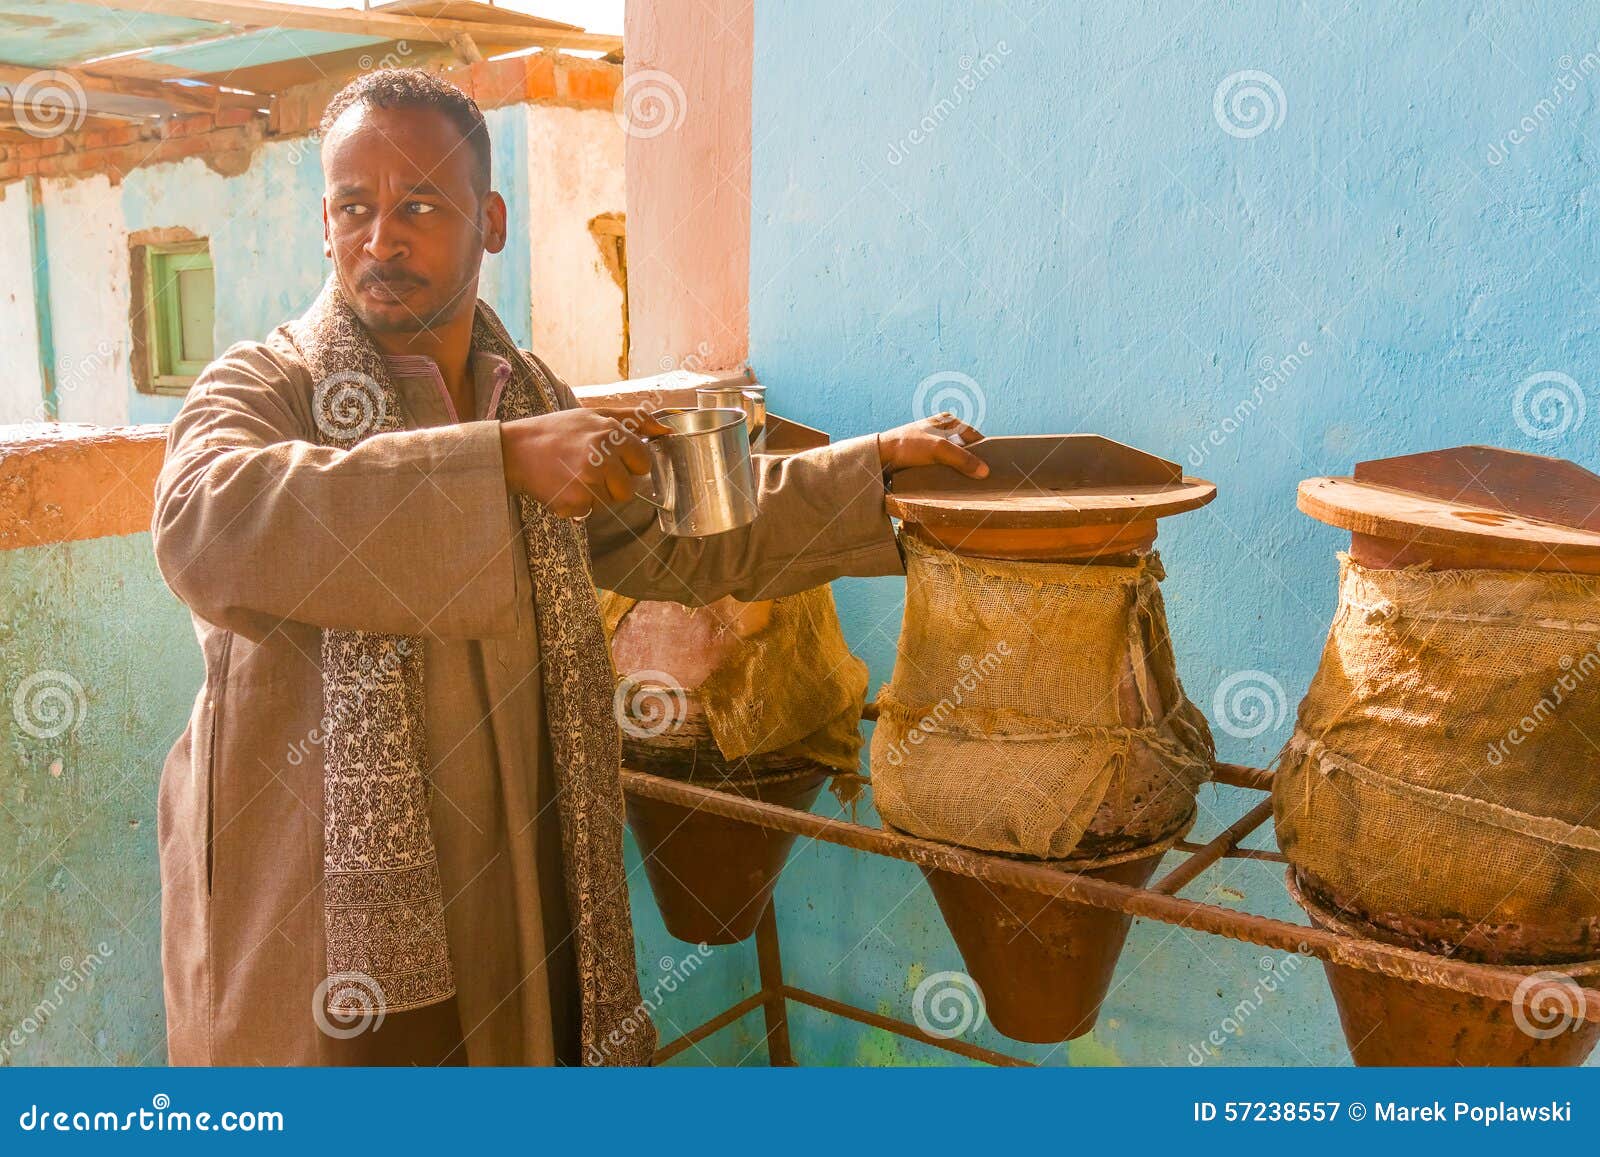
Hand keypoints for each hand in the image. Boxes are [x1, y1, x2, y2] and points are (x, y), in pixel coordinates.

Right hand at [500, 406, 669, 517]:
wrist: (515, 450)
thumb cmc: (557, 431)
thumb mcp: (594, 415)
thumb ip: (634, 420)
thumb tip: (666, 430)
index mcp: (611, 433)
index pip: (643, 462)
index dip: (628, 464)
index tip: (610, 459)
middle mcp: (603, 456)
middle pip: (629, 489)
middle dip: (613, 484)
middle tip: (588, 469)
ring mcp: (590, 480)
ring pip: (610, 502)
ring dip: (595, 495)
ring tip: (573, 476)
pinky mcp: (576, 501)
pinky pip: (589, 511)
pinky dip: (577, 504)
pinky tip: (562, 487)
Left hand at [876, 412, 988, 477]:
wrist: (880, 458)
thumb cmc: (907, 446)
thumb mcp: (939, 449)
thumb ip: (962, 459)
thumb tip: (984, 471)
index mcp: (948, 421)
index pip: (974, 437)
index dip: (983, 452)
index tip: (991, 468)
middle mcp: (942, 431)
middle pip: (965, 449)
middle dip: (971, 463)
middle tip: (980, 480)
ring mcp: (933, 445)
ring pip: (954, 460)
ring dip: (958, 472)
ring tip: (967, 486)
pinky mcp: (925, 459)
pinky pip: (943, 468)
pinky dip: (948, 476)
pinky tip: (952, 486)